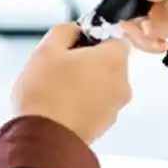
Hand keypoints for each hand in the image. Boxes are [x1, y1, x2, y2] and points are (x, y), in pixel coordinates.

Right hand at [11, 23, 132, 144]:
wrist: (44, 138)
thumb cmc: (46, 93)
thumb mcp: (47, 49)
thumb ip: (65, 30)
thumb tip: (74, 30)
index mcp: (114, 60)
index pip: (116, 39)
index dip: (94, 38)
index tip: (76, 43)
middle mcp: (122, 83)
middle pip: (111, 63)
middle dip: (89, 62)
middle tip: (62, 66)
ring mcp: (115, 106)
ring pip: (104, 85)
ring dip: (86, 83)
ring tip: (58, 88)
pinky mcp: (105, 125)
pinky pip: (97, 105)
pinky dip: (84, 102)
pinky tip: (62, 104)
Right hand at [108, 0, 167, 54]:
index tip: (145, 11)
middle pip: (114, 3)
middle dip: (134, 22)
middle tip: (152, 31)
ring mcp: (127, 3)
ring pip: (120, 23)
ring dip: (141, 37)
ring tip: (164, 41)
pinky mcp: (130, 22)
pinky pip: (128, 36)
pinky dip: (145, 44)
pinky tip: (163, 44)